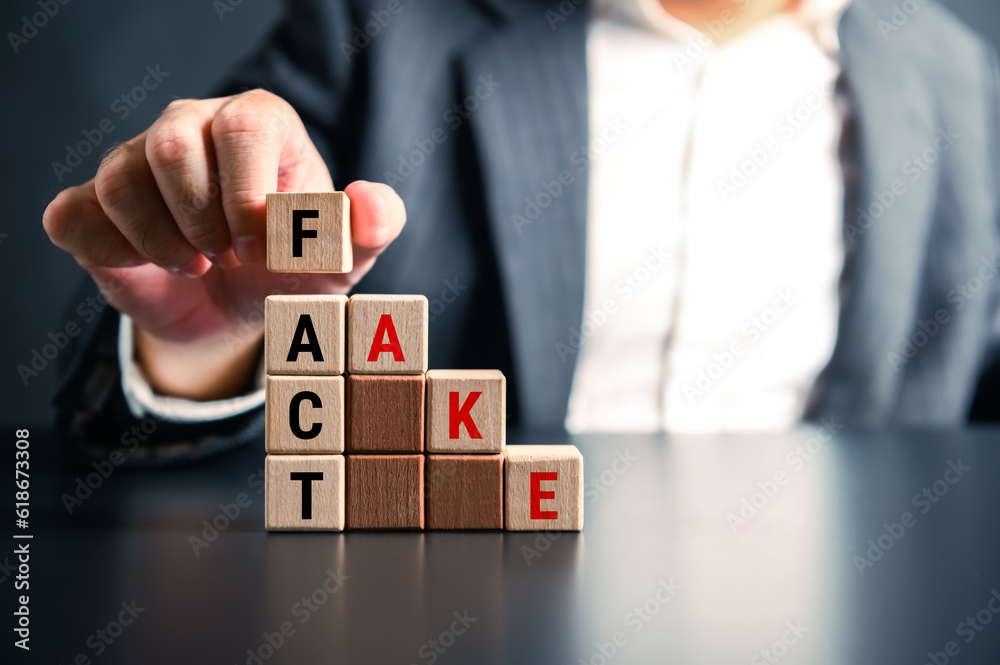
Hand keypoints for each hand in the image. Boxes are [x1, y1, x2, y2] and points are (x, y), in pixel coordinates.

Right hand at [43, 90, 405, 399]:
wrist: (238, 311)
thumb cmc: (294, 269)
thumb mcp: (342, 258)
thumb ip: (372, 228)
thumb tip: (369, 202)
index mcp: (259, 122)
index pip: (244, 126)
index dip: (249, 195)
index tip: (258, 247)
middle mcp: (192, 124)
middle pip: (171, 145)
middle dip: (201, 222)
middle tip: (226, 260)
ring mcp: (135, 158)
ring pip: (118, 179)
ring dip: (161, 244)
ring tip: (196, 268)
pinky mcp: (92, 202)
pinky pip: (76, 215)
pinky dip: (111, 254)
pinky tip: (147, 267)